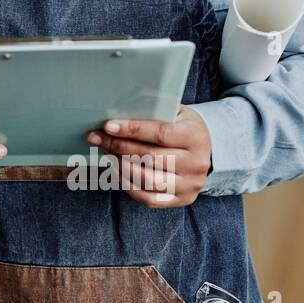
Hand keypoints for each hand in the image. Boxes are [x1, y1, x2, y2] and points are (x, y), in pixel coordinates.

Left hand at [86, 104, 212, 207]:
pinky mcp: (182, 199)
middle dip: (119, 146)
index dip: (132, 130)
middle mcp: (197, 163)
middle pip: (151, 157)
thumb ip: (155, 107)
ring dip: (121, 167)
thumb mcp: (176, 111)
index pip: (161, 133)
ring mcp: (190, 184)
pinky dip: (129, 187)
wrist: (205, 151)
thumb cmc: (182, 127)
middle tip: (97, 138)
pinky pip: (150, 199)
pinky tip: (117, 172)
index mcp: (195, 136)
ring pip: (149, 180)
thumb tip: (122, 103)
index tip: (108, 126)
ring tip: (106, 153)